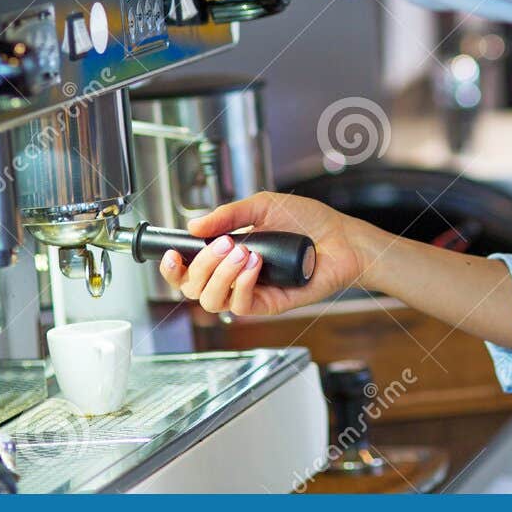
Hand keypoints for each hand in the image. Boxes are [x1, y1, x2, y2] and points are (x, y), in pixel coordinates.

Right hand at [161, 191, 381, 316]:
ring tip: (242, 251)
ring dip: (220, 275)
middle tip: (224, 243)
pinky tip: (255, 264)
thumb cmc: (307, 221)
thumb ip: (227, 215)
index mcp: (226, 254)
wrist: (340, 237)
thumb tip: (193, 226)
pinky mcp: (269, 304)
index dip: (172, 268)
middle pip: (192, 288)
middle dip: (200, 265)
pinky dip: (242, 283)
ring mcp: (250, 292)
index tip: (170, 254)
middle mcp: (234, 276)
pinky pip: (241, 305)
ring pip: (212, 301)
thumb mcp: (262, 206)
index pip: (187, 270)